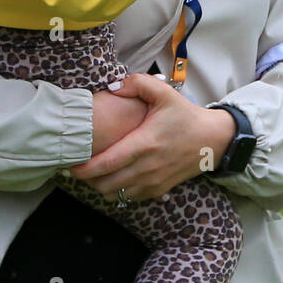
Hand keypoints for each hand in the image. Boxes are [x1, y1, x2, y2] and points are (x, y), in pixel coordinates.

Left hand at [71, 73, 235, 201]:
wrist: (212, 140)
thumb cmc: (185, 116)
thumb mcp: (165, 93)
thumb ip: (137, 83)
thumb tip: (112, 87)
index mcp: (145, 144)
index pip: (107, 163)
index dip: (85, 169)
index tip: (71, 166)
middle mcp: (147, 168)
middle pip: (105, 184)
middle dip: (88, 179)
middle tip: (80, 166)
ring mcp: (153, 182)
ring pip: (115, 195)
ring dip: (101, 187)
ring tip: (96, 172)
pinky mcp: (158, 190)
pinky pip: (129, 198)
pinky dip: (117, 191)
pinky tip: (115, 177)